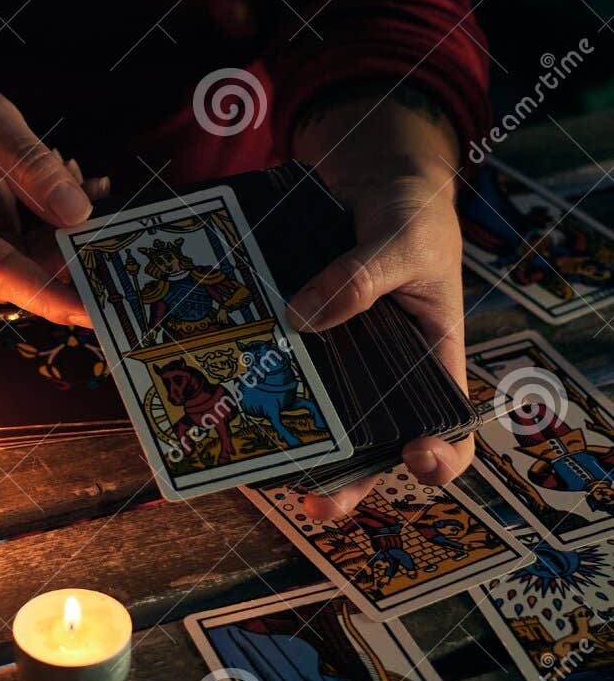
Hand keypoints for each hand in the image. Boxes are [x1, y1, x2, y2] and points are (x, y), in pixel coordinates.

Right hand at [0, 80, 106, 323]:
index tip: (93, 312)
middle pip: (22, 270)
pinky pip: (28, 260)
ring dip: (60, 225)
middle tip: (82, 178)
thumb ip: (31, 164)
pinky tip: (57, 188)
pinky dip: (50, 228)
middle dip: (65, 232)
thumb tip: (78, 213)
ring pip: (33, 266)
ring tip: (63, 170)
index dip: (48, 294)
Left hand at [286, 165, 472, 521]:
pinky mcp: (303, 340)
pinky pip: (287, 371)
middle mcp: (388, 373)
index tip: (416, 456)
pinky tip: (229, 398)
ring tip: (260, 466)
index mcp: (434, 358)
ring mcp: (343, 361)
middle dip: (346, 481)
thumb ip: (362, 276)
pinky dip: (262, 388)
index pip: (451, 427)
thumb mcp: (399, 238)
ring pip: (322, 418)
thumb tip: (304, 316)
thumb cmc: (411, 211)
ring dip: (294, 446)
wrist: (372, 176)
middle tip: (312, 504)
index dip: (441, 457)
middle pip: (374, 445)